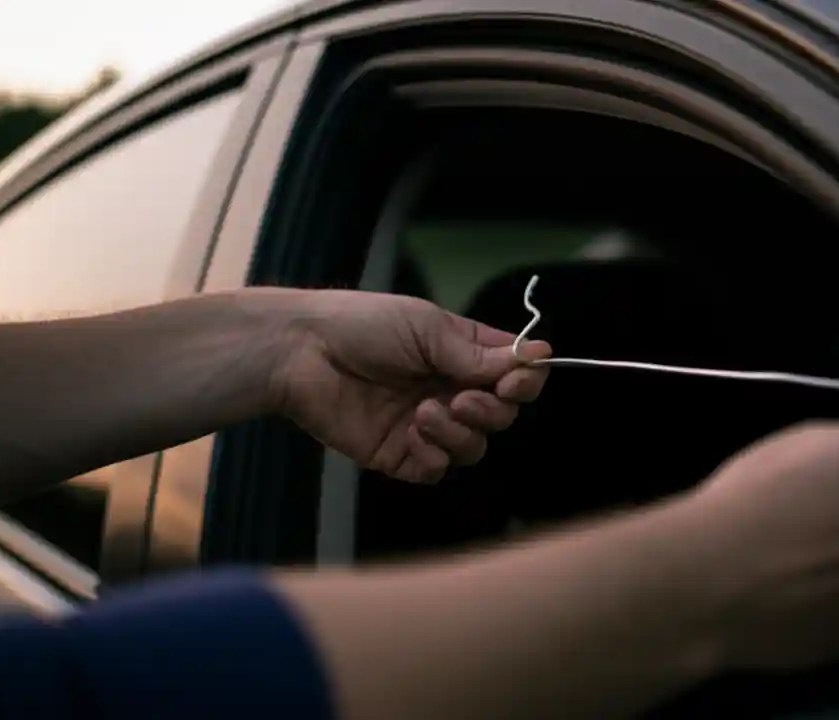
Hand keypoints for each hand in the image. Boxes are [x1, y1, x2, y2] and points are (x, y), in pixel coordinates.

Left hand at [269, 290, 550, 482]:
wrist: (301, 352)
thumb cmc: (363, 325)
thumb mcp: (426, 328)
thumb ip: (477, 354)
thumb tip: (537, 357)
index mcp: (463, 355)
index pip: (515, 376)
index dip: (524, 382)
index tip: (515, 381)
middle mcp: (451, 391)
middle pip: (501, 417)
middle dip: (491, 411)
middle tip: (459, 399)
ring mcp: (426, 426)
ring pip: (473, 448)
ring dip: (458, 434)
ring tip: (423, 414)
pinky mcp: (398, 454)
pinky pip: (436, 470)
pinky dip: (433, 457)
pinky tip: (412, 435)